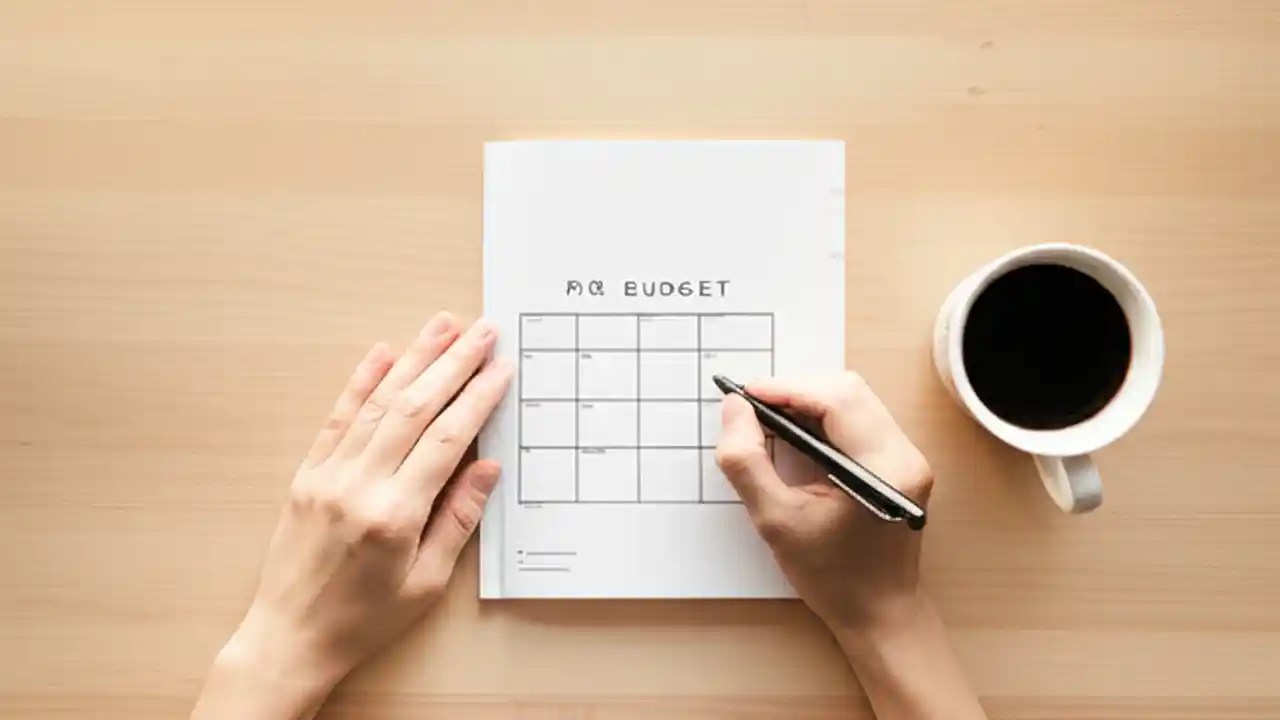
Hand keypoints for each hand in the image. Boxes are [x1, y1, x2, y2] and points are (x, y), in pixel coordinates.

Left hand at [193, 312, 511, 718]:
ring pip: (378, 403)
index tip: (501, 368)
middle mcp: (359, 485)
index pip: (446, 440)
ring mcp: (328, 475)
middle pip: (415, 408)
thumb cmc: (364, 620)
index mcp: (394, 515)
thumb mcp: (426, 582)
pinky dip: (362, 382)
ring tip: (443, 325)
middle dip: (453, 364)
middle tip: (483, 330)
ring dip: (414, 359)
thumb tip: (487, 467)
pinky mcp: (307, 474)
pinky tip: (383, 353)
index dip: (477, 398)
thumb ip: (458, 520)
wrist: (290, 638)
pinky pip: (338, 418)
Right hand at [715, 373, 933, 631]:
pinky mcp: (899, 462)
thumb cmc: (832, 577)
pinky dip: (823, 417)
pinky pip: (859, 418)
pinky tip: (796, 435)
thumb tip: (734, 410)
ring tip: (770, 420)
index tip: (745, 395)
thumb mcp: (775, 522)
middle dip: (796, 391)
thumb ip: (747, 462)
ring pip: (853, 400)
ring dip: (809, 401)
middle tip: (753, 408)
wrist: (879, 613)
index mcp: (884, 469)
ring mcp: (907, 456)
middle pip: (848, 391)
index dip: (787, 388)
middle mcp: (905, 455)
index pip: (837, 400)